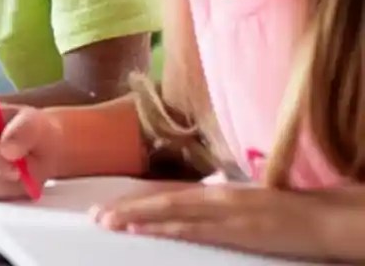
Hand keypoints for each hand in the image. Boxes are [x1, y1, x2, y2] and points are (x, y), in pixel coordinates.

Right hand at [0, 102, 62, 199]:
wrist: (34, 148)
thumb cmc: (31, 130)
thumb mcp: (35, 123)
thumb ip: (23, 131)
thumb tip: (7, 151)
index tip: (17, 170)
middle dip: (1, 176)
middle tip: (27, 178)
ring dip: (6, 187)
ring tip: (26, 176)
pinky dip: (4, 194)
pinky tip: (15, 183)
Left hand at [93, 184, 364, 261]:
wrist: (326, 218)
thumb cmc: (290, 214)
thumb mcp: (249, 205)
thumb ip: (223, 203)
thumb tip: (203, 199)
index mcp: (219, 192)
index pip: (168, 193)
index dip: (137, 199)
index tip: (108, 204)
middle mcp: (217, 196)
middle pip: (161, 200)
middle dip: (126, 206)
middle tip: (94, 215)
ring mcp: (225, 212)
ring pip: (170, 211)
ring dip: (135, 215)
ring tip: (107, 221)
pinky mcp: (237, 229)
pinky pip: (192, 228)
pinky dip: (164, 226)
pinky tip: (142, 228)